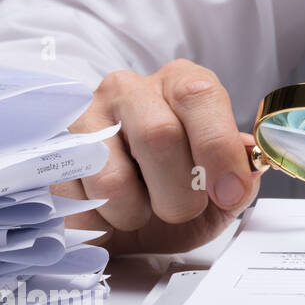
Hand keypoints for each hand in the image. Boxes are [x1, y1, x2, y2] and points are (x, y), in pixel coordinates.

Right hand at [52, 59, 259, 254]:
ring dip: (137, 212)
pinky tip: (113, 211)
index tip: (229, 192)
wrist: (134, 220)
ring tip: (144, 210)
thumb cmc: (185, 190)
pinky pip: (78, 199)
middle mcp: (132, 89)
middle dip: (179, 191)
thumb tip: (249, 161)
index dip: (217, 149)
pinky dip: (104, 220)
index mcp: (183, 83)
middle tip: (183, 210)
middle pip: (157, 135)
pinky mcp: (54, 154)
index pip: (200, 96)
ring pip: (113, 176)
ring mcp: (87, 117)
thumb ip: (243, 169)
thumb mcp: (226, 185)